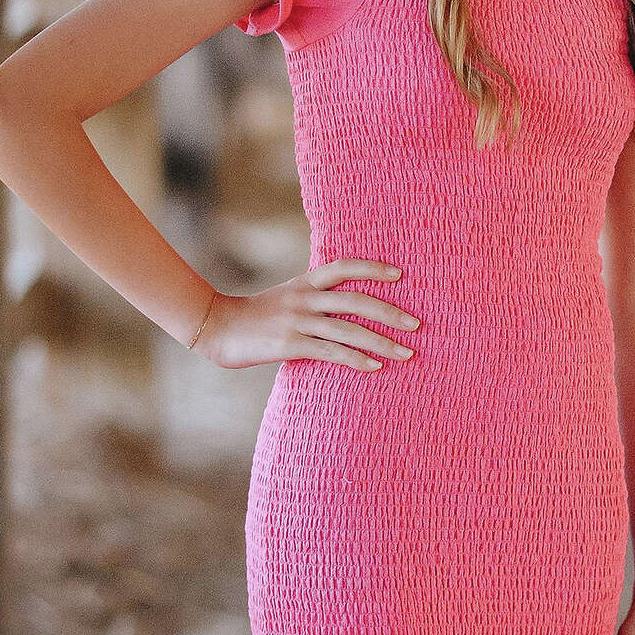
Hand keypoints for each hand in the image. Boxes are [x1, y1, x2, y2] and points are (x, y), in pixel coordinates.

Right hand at [196, 259, 420, 371]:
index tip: (400, 274)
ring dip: (381, 342)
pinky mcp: (290, 345)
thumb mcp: (287, 297)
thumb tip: (348, 307)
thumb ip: (314, 298)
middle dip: (390, 312)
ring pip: (348, 329)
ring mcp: (297, 320)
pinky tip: (375, 367)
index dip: (373, 268)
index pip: (345, 267)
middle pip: (356, 300)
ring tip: (407, 353)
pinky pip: (330, 352)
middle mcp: (304, 297)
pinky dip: (355, 359)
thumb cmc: (256, 316)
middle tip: (417, 324)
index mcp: (305, 282)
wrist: (217, 327)